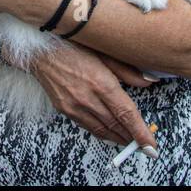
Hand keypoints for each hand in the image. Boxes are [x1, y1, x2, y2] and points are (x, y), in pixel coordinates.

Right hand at [30, 42, 158, 148]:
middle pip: (115, 125)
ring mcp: (74, 106)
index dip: (140, 132)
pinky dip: (101, 133)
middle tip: (144, 144)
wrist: (41, 50)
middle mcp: (87, 98)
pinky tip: (110, 132)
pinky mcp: (65, 110)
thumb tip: (149, 81)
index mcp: (101, 82)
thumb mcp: (105, 53)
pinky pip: (87, 127)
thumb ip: (128, 71)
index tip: (150, 145)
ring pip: (102, 130)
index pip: (126, 114)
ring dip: (117, 138)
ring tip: (130, 141)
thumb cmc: (74, 46)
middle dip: (132, 137)